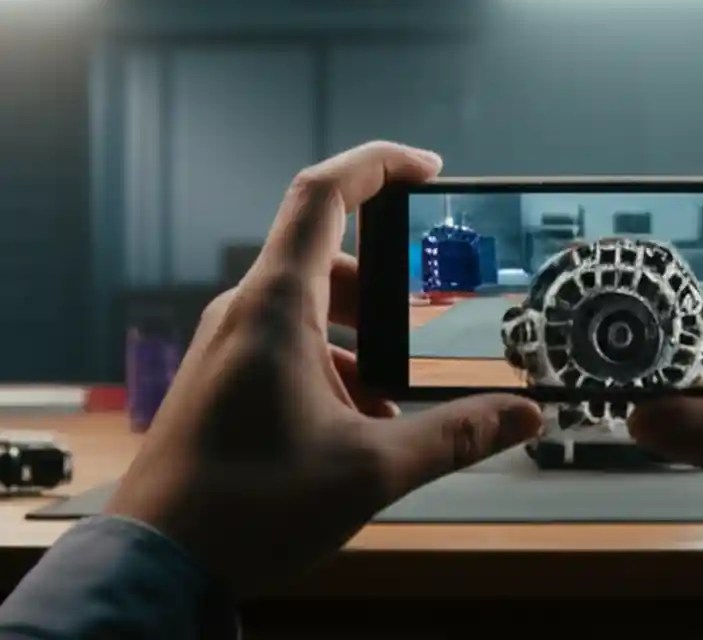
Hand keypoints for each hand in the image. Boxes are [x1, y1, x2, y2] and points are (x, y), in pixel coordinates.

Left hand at [104, 141, 543, 592]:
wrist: (158, 561)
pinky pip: (287, 346)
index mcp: (278, 307)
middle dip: (389, 286)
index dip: (379, 165)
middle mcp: (246, 313)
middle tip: (434, 314)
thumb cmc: (247, 507)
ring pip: (310, 309)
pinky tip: (359, 424)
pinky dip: (333, 366)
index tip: (427, 168)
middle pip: (329, 258)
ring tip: (398, 394)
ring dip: (363, 337)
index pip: (325, 195)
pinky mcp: (222, 379)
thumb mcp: (372, 469)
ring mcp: (228, 345)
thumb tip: (520, 415)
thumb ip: (455, 435)